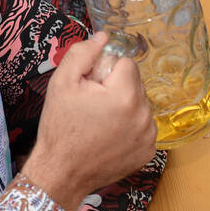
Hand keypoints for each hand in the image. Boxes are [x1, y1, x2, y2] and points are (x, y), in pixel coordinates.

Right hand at [21, 32, 156, 210]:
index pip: (126, 63)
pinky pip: (142, 125)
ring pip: (139, 104)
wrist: (61, 173)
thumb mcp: (61, 83)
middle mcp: (144, 115)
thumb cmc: (60, 128)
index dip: (105, 71)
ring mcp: (149, 136)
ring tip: (100, 123)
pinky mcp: (148, 151)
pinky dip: (129, 127)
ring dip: (124, 107)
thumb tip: (104, 37)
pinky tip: (109, 136)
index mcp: (125, 95)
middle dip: (116, 88)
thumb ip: (83, 53)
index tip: (90, 88)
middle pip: (135, 83)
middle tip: (93, 106)